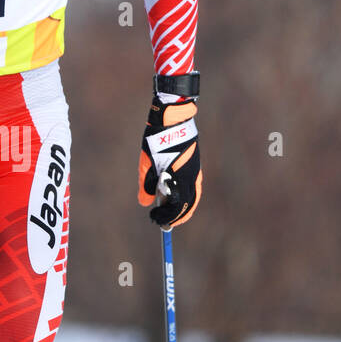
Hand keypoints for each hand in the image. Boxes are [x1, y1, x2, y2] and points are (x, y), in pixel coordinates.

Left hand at [138, 86, 201, 228]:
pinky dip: (187, 195)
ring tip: (172, 213)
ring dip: (183, 207)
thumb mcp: (146, 164)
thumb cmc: (156, 140)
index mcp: (179, 179)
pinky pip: (194, 186)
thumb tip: (144, 203)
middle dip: (177, 216)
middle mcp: (191, 177)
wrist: (172, 118)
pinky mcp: (195, 163)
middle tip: (166, 223)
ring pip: (193, 196)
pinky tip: (177, 195)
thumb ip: (146, 185)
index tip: (154, 220)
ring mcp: (195, 170)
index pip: (176, 207)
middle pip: (188, 205)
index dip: (166, 217)